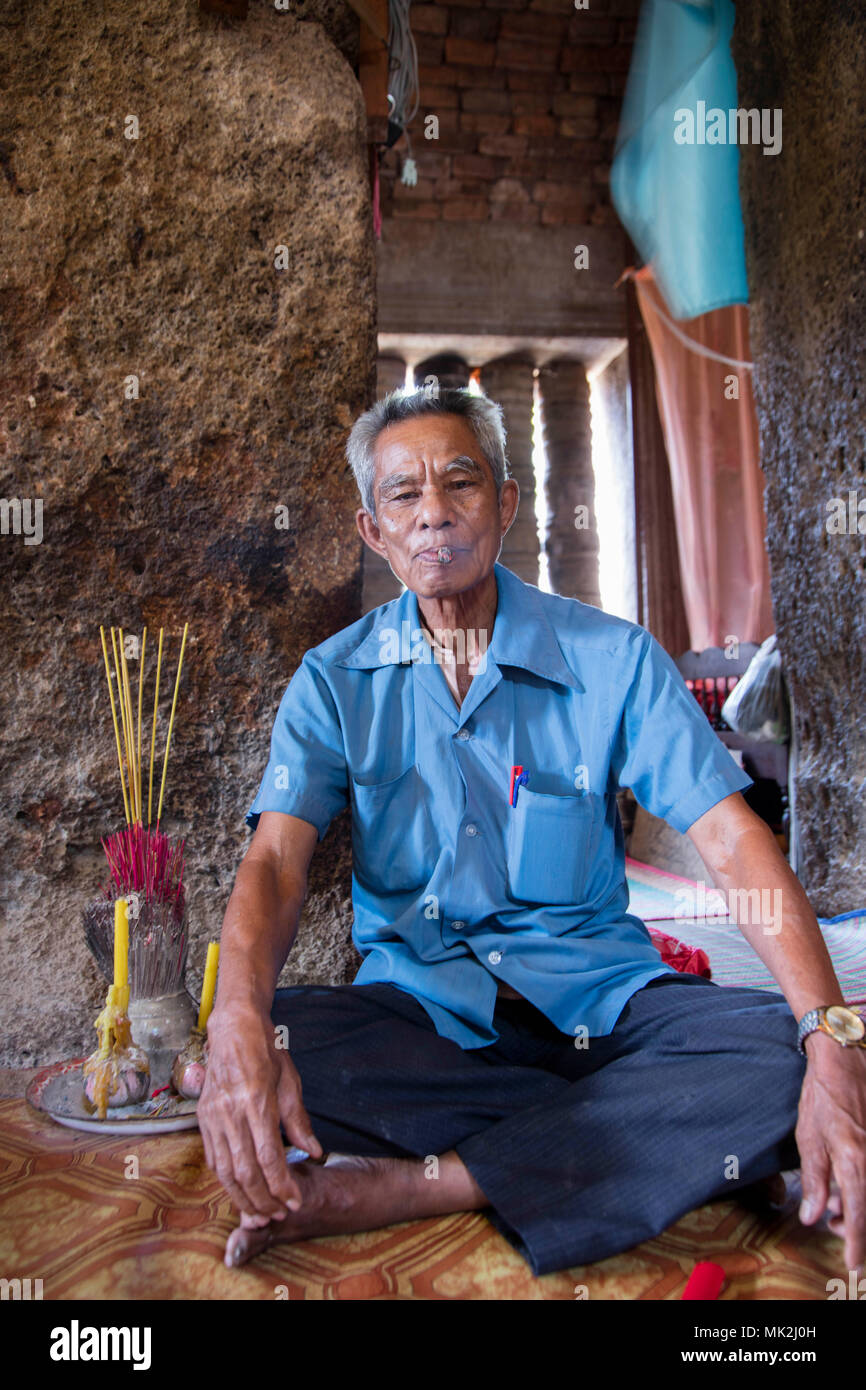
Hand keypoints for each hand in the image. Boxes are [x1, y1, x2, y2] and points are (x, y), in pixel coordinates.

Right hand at [198, 1002, 322, 1219]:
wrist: (233, 1026)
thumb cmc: (266, 1049)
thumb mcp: (291, 1080)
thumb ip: (299, 1120)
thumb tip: (314, 1152)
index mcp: (256, 1100)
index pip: (268, 1157)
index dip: (282, 1186)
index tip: (294, 1202)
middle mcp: (230, 1112)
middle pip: (245, 1171)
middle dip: (263, 1200)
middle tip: (280, 1215)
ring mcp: (213, 1116)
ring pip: (224, 1171)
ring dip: (243, 1198)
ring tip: (261, 1214)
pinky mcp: (202, 1118)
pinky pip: (212, 1158)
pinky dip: (226, 1181)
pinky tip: (241, 1192)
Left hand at [796, 1032, 865, 1272]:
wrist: (845, 1061)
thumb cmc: (823, 1096)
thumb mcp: (809, 1138)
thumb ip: (815, 1180)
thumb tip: (813, 1216)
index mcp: (855, 1161)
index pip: (859, 1214)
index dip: (856, 1243)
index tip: (853, 1265)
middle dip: (854, 1225)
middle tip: (832, 1225)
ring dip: (857, 1206)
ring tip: (833, 1202)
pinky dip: (859, 1186)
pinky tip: (844, 1183)